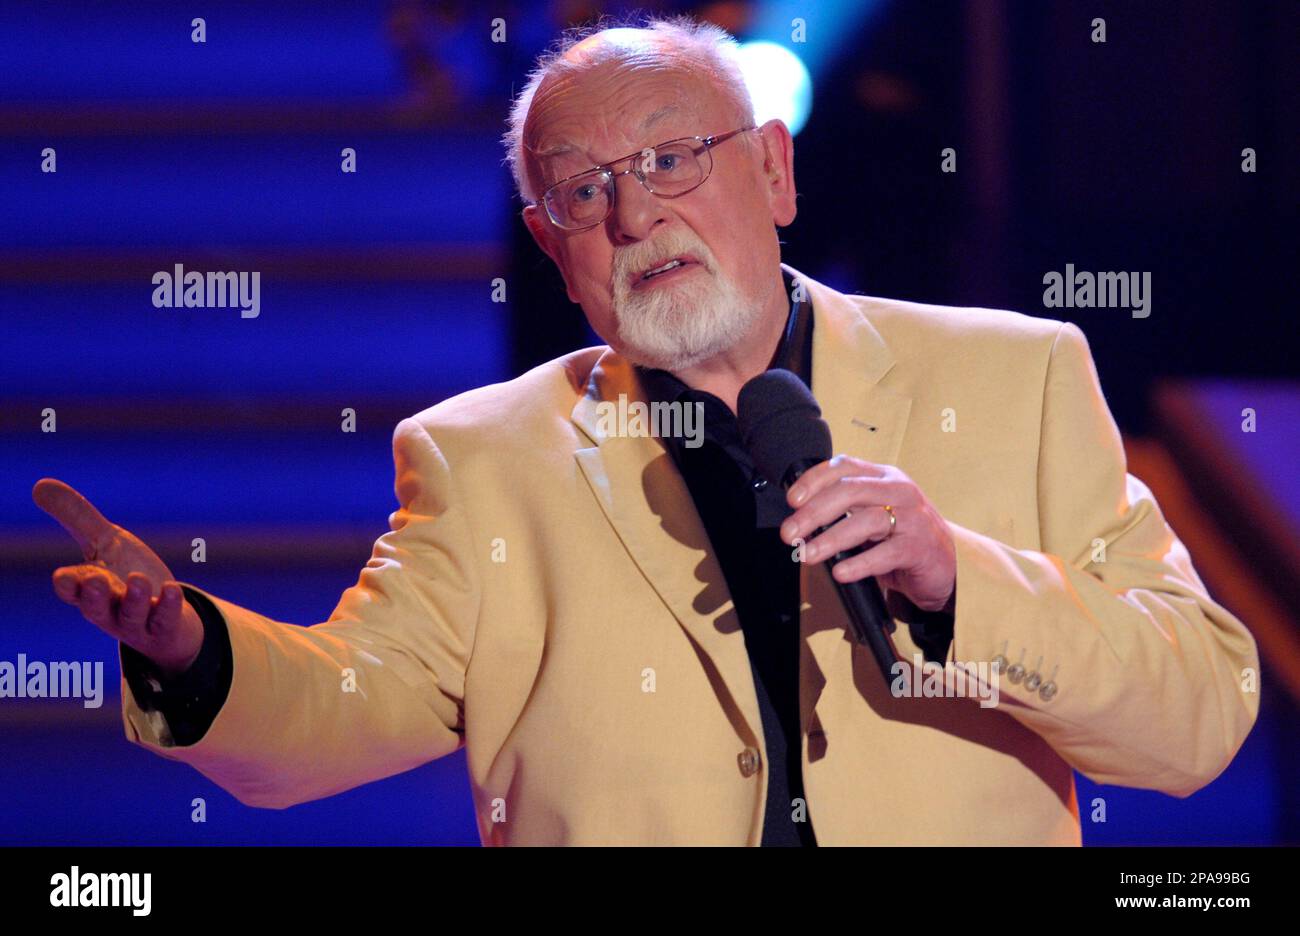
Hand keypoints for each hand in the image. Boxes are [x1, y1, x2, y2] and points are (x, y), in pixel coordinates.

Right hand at [32, 478, 203, 678]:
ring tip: (138, 579)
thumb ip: (77, 516)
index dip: (68, 584)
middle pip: (95, 608)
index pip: (71, 590)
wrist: (164, 609)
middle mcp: (109, 608)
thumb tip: (40, 484)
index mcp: (88, 588)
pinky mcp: (163, 626)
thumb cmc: (126, 572)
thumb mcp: (105, 541)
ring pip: (130, 615)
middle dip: (95, 596)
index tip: (64, 575)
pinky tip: (172, 588)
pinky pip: (164, 620)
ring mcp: (136, 621)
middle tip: (97, 580)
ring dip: (134, 599)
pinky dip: (168, 605)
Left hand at [779, 456, 956, 612]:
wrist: (948, 566)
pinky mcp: (921, 547)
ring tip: (808, 554)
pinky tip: (840, 572)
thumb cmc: (903, 539)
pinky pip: (886, 553)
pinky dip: (859, 563)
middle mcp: (899, 491)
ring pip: (866, 521)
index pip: (844, 467)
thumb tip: (801, 521)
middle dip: (813, 512)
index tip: (792, 500)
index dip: (813, 480)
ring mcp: (913, 518)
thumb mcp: (873, 516)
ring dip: (830, 538)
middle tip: (790, 532)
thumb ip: (845, 511)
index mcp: (884, 478)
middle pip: (850, 491)